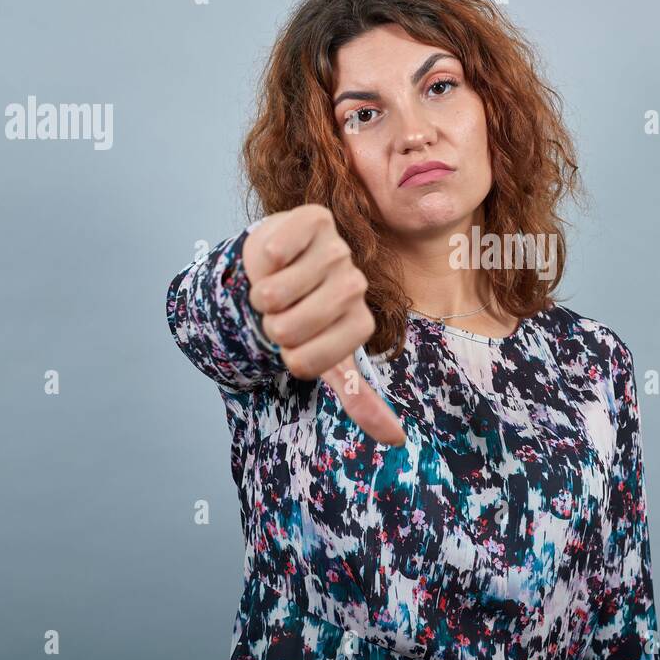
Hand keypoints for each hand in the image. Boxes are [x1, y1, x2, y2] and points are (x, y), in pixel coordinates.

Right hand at [243, 204, 405, 446]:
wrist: (272, 263)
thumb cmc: (297, 314)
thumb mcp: (324, 359)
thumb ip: (358, 398)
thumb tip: (399, 441)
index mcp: (359, 322)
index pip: (307, 361)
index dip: (285, 354)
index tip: (291, 342)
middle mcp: (354, 284)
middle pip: (292, 326)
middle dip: (270, 325)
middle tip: (277, 312)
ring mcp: (337, 249)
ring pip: (278, 291)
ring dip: (261, 293)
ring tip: (271, 285)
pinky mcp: (315, 219)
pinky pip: (279, 249)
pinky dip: (266, 259)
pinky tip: (273, 257)